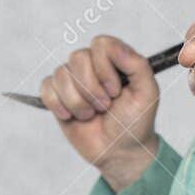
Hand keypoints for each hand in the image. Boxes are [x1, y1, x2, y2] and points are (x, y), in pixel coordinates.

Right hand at [39, 36, 160, 186]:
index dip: (105, 69)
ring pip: (61, 74)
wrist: (119, 151)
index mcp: (115, 59)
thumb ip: (137, 64)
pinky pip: (46, 87)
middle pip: (78, 57)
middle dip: (91, 89)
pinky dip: (58, 105)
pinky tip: (72, 116)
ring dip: (77, 102)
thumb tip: (112, 45)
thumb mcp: (147, 93)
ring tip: (91, 114)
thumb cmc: (135, 121)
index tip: (115, 92)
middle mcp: (93, 65)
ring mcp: (73, 79)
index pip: (100, 44)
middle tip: (104, 106)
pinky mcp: (57, 95)